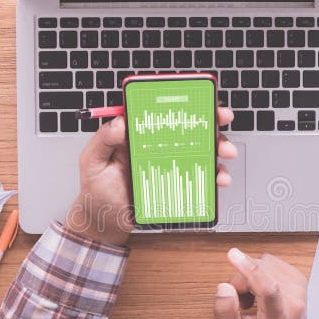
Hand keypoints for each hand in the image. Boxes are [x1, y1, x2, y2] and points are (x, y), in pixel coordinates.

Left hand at [65, 108, 237, 245]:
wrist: (105, 223)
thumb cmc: (96, 191)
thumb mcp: (91, 162)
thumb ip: (103, 140)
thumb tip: (120, 122)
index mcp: (138, 134)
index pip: (162, 110)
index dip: (182, 100)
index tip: (198, 96)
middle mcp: (158, 146)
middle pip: (189, 126)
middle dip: (211, 119)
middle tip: (222, 118)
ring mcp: (170, 164)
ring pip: (201, 150)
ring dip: (219, 147)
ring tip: (226, 152)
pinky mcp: (178, 183)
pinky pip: (201, 177)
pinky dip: (215, 176)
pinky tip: (219, 178)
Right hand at [213, 248, 318, 318]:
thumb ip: (225, 314)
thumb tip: (224, 287)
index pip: (268, 288)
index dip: (249, 270)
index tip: (233, 255)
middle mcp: (294, 301)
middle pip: (259, 272)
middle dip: (241, 282)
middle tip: (241, 304)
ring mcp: (298, 287)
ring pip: (263, 263)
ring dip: (250, 277)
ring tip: (252, 299)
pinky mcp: (298, 277)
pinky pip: (269, 262)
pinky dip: (259, 273)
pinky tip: (260, 291)